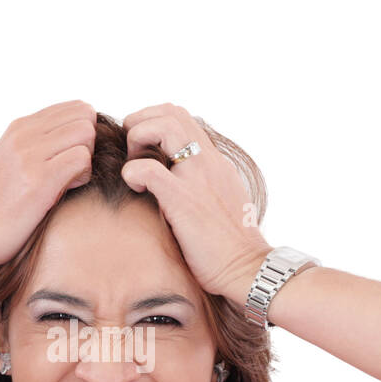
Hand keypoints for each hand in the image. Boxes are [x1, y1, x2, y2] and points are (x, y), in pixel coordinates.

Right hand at [0, 100, 96, 267]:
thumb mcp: (11, 160)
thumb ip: (36, 143)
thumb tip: (74, 135)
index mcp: (19, 127)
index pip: (73, 107)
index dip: (83, 132)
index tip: (72, 156)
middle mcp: (24, 134)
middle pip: (84, 115)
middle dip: (89, 142)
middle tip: (75, 169)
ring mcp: (30, 155)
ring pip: (86, 132)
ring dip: (87, 158)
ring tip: (70, 179)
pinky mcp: (39, 179)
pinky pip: (82, 159)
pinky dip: (83, 175)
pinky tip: (67, 190)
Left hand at [119, 103, 272, 299]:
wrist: (248, 270)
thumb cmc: (230, 248)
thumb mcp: (220, 205)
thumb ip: (202, 187)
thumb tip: (177, 186)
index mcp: (215, 163)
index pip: (183, 119)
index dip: (155, 122)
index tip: (142, 148)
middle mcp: (208, 162)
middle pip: (172, 112)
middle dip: (141, 122)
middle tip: (132, 151)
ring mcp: (198, 178)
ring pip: (163, 125)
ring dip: (137, 137)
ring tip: (134, 165)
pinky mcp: (184, 200)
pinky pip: (148, 168)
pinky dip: (133, 171)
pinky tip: (136, 188)